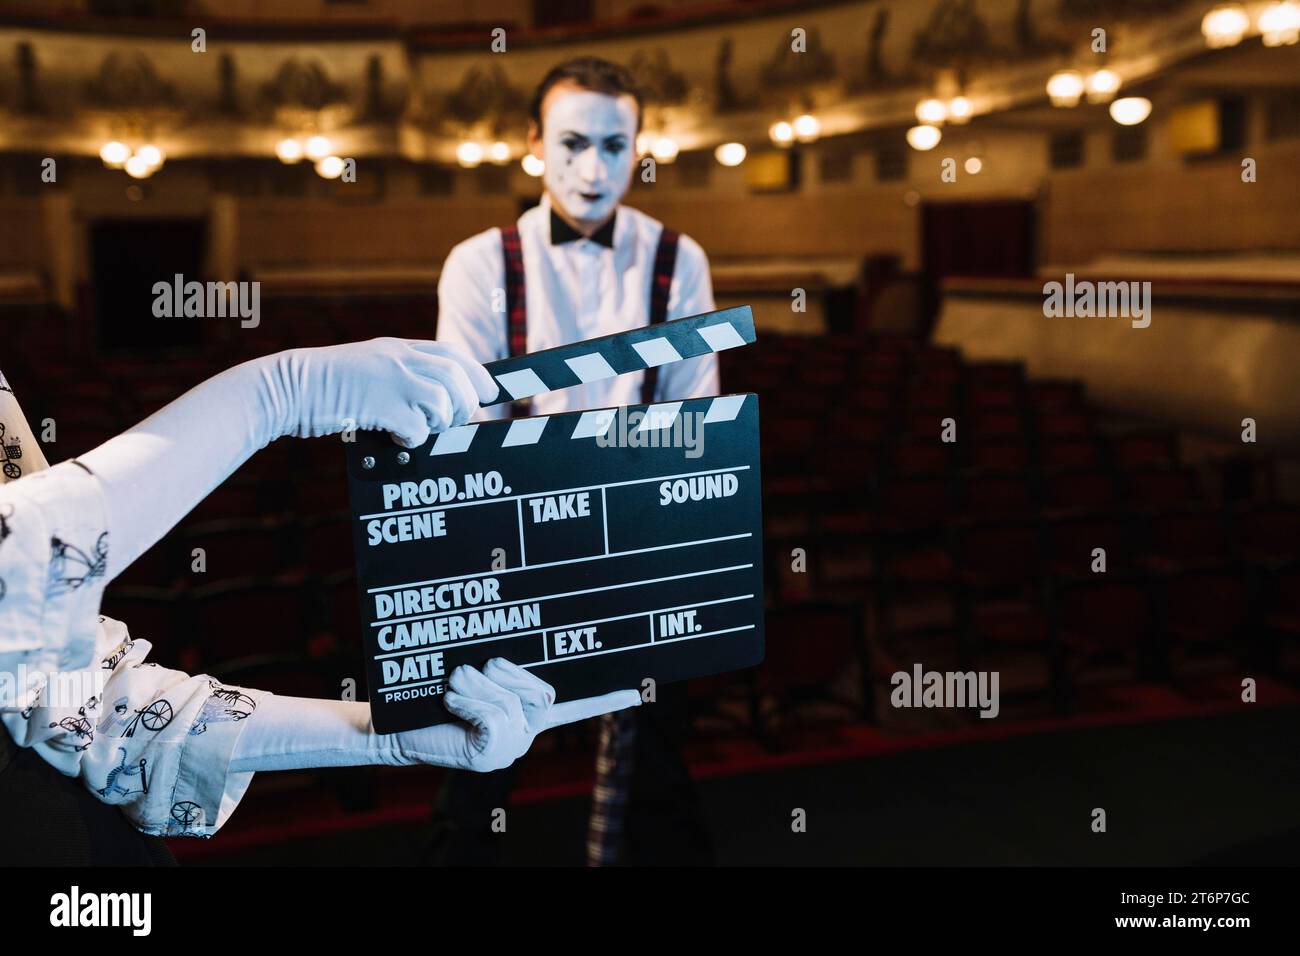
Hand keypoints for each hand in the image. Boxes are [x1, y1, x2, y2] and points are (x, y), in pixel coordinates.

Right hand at [268, 337, 497, 447]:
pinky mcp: (381, 406)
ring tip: (423, 429)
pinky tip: (399, 439)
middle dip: (465, 402)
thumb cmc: (325, 385)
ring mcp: (391, 381)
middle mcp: (399, 359)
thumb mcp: (367, 367)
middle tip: (455, 421)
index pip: (451, 354)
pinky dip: (415, 439)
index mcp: (397, 348)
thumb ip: (398, 375)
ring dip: (440, 421)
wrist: (288, 386)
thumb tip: (433, 398)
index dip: (475, 374)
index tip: (488, 391)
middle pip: (456, 377)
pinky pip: (418, 427)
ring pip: (443, 400)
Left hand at [393, 659, 641, 771]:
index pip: (575, 704)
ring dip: (475, 685)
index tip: (640, 688)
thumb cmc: (431, 695)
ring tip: (451, 688)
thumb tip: (510, 652)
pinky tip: (449, 702)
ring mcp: (510, 749)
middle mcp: (526, 735)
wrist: (394, 724)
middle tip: (467, 672)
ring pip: (512, 701)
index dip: (607, 696)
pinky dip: (468, 701)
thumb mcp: (474, 676)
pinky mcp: (490, 755)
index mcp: (527, 714)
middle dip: (503, 674)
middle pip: (542, 691)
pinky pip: (494, 714)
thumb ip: (501, 668)